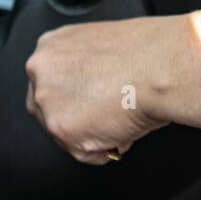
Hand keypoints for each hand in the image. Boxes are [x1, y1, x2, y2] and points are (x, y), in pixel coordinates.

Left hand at [25, 11, 200, 164]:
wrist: (160, 65)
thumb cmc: (146, 54)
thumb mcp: (101, 49)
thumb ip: (83, 70)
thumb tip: (91, 95)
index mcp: (50, 45)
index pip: (51, 84)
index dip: (77, 99)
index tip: (94, 103)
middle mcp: (39, 69)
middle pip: (50, 111)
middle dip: (79, 120)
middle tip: (110, 114)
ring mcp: (47, 99)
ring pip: (65, 134)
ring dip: (95, 134)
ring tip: (121, 116)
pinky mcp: (61, 128)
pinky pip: (84, 154)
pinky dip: (107, 148)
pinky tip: (123, 128)